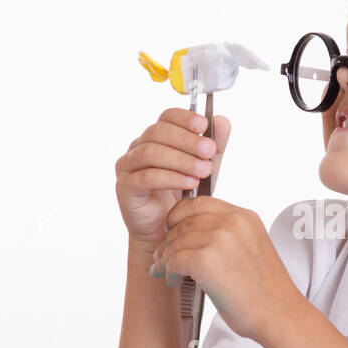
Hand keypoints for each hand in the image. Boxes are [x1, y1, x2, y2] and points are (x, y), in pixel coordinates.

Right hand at [114, 107, 230, 256]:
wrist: (166, 230)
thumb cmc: (183, 197)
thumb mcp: (205, 168)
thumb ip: (214, 146)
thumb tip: (222, 122)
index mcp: (156, 138)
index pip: (166, 117)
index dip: (184, 117)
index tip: (203, 124)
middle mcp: (138, 148)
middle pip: (158, 132)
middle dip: (187, 140)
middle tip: (209, 151)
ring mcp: (128, 167)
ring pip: (151, 153)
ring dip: (181, 160)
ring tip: (203, 170)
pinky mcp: (125, 187)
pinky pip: (147, 177)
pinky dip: (170, 178)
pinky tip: (189, 183)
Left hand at [150, 197, 304, 342]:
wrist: (279, 315)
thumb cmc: (265, 292)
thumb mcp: (250, 249)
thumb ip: (226, 235)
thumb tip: (189, 235)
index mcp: (244, 216)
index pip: (200, 203)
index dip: (179, 216)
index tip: (173, 232)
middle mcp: (232, 222)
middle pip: (184, 221)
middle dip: (170, 240)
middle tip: (163, 257)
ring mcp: (219, 239)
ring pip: (176, 241)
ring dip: (167, 258)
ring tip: (166, 272)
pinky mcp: (205, 260)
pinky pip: (174, 259)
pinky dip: (168, 271)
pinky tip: (173, 280)